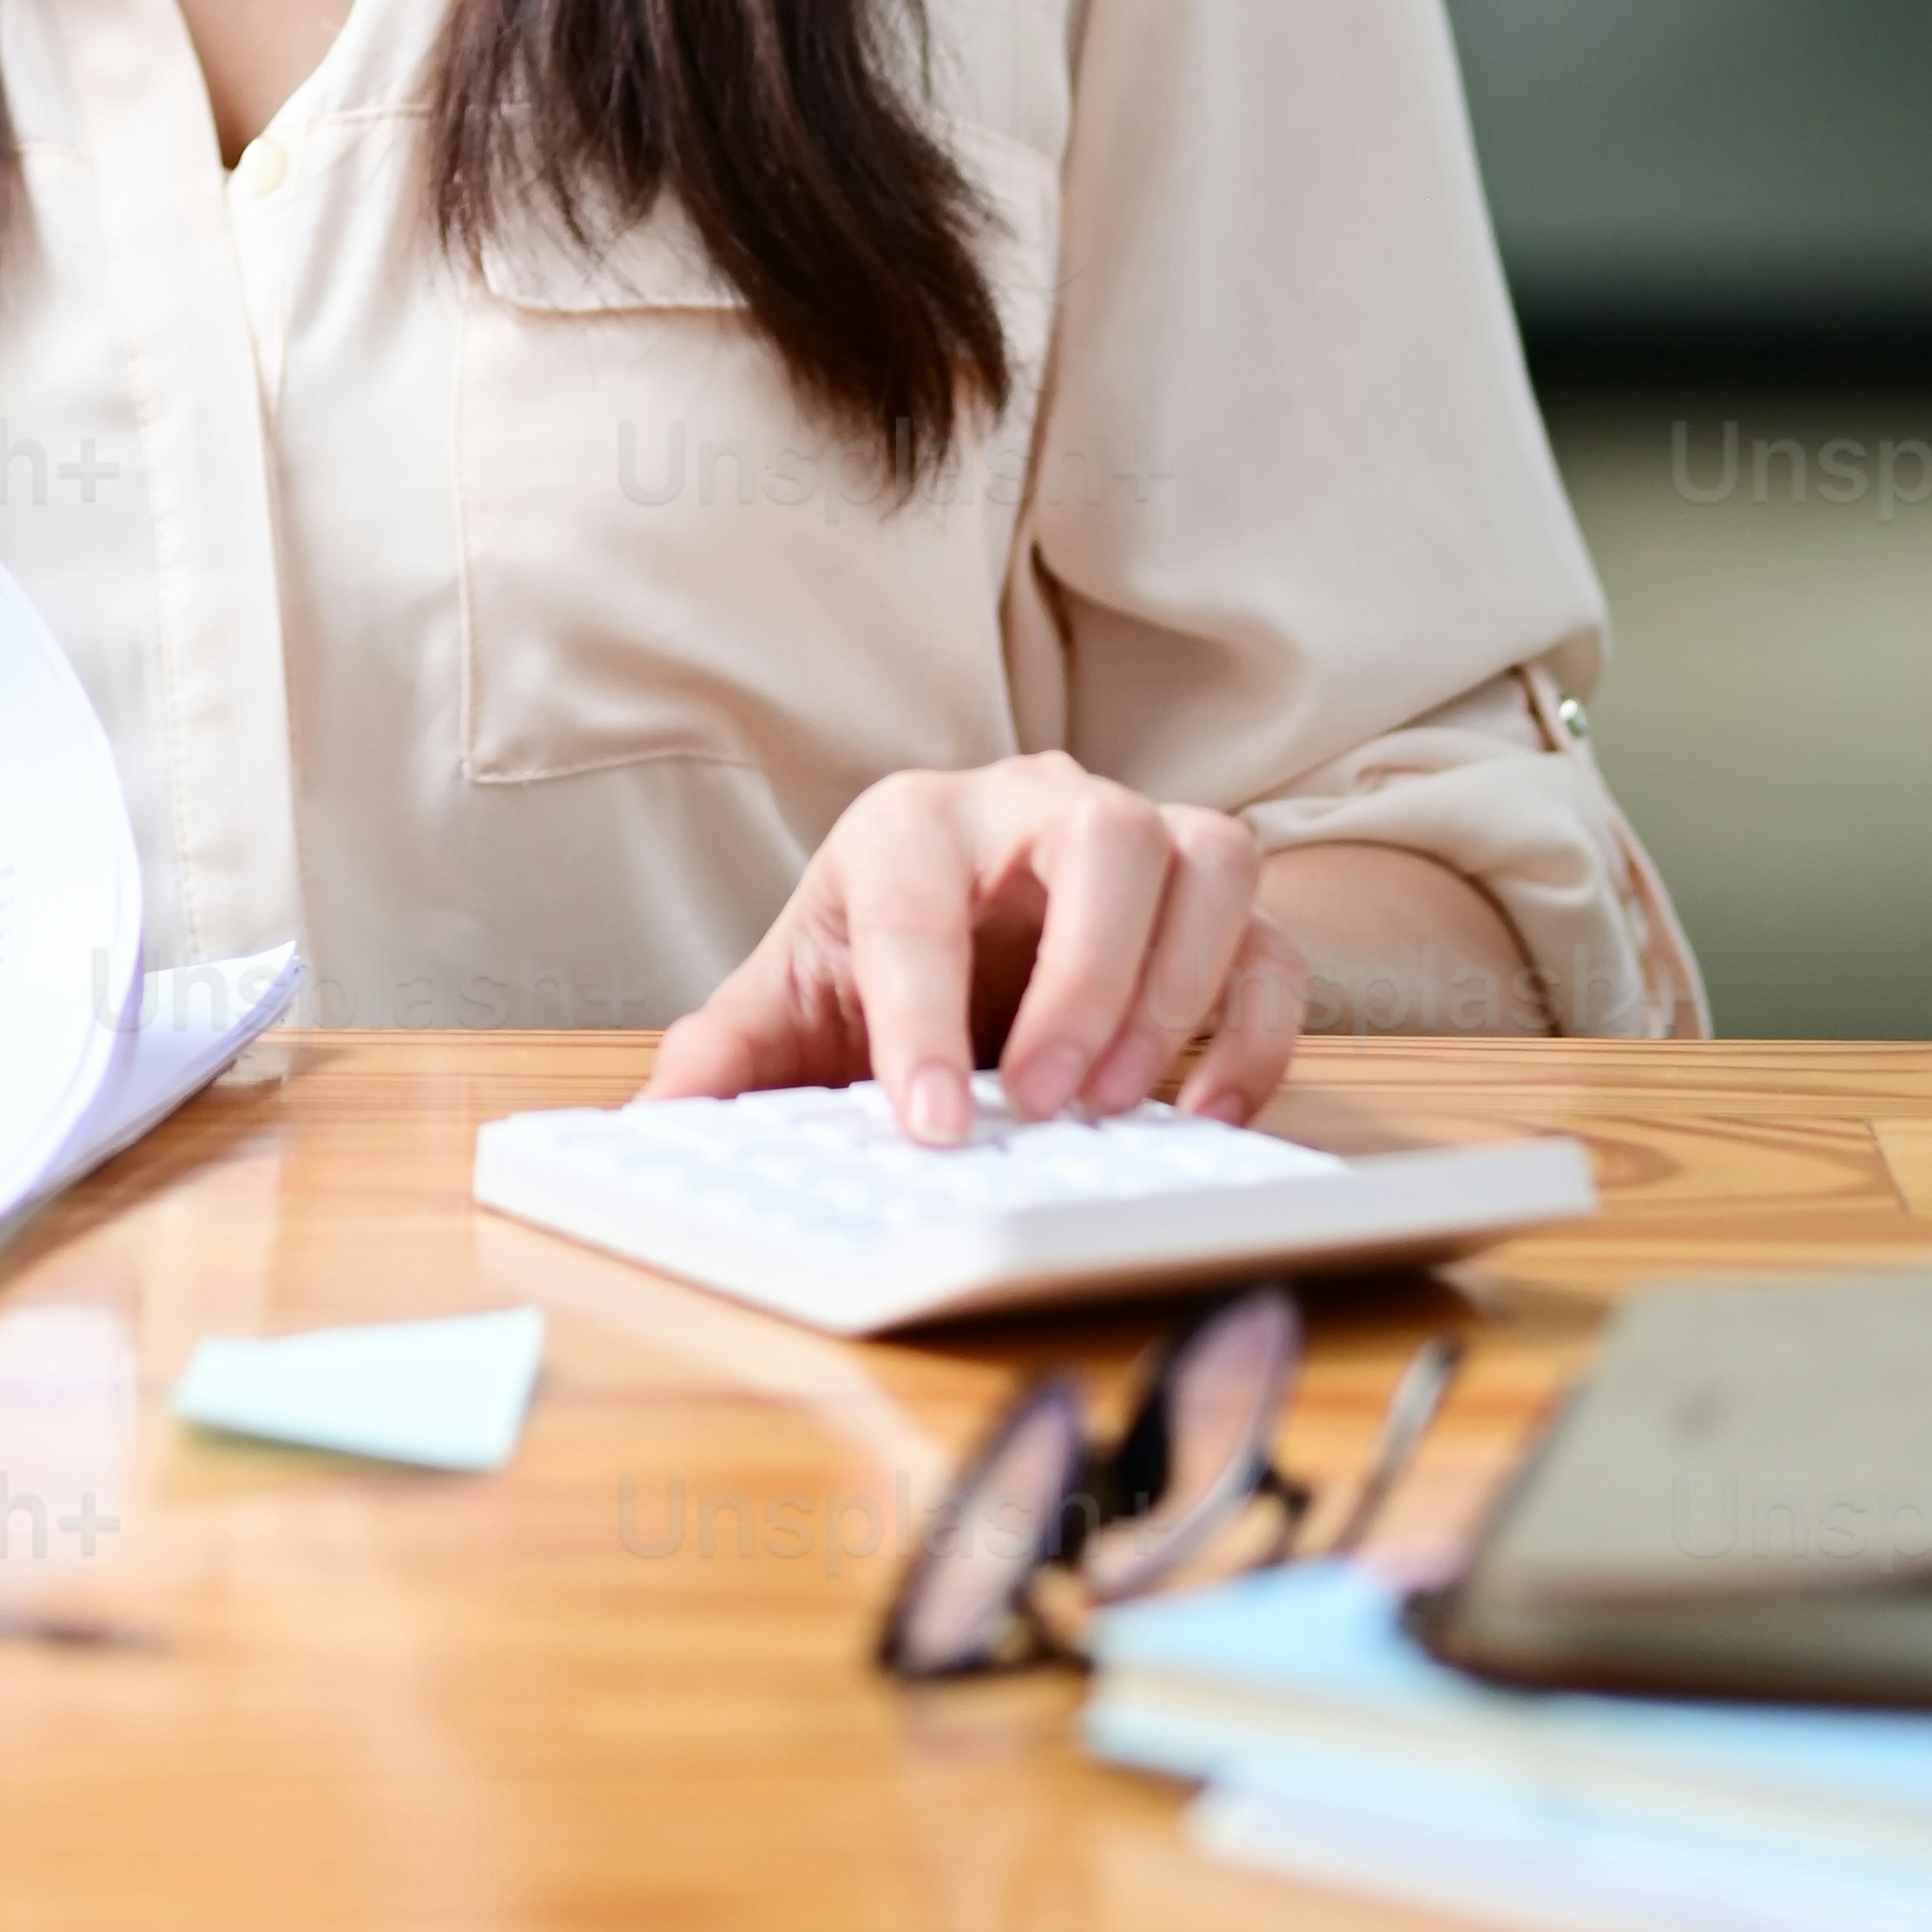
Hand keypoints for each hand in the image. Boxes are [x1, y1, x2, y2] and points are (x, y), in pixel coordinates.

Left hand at [645, 751, 1303, 1146]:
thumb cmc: (867, 966)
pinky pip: (1272, 947)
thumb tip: (658, 1119)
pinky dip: (1255, 1030)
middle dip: (1084, 976)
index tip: (930, 1124)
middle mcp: (1037, 806)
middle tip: (1042, 1102)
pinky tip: (1203, 1114)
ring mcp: (1142, 848)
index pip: (920, 898)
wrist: (947, 942)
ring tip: (1117, 1105)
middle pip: (1105, 833)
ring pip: (1208, 859)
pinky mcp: (1212, 916)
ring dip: (1176, 988)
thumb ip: (722, 1059)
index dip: (922, 1014)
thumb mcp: (784, 1005)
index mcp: (910, 823)